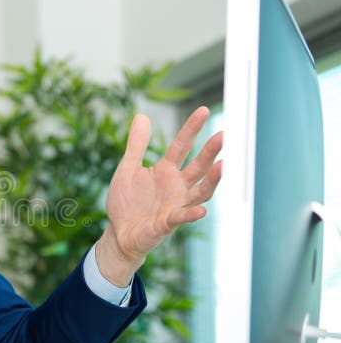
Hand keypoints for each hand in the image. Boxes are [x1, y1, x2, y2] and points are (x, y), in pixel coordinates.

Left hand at [96, 106, 222, 284]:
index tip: (204, 110)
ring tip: (223, 165)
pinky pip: (181, 218)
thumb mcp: (127, 169)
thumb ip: (136, 145)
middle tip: (222, 135)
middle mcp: (176, 186)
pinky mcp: (167, 224)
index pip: (181, 146)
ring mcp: (175, 205)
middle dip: (210, 152)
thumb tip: (142, 116)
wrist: (118, 232)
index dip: (191, 129)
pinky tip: (200, 211)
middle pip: (198, 167)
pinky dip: (190, 214)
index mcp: (165, 170)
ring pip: (200, 191)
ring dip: (212, 180)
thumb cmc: (126, 202)